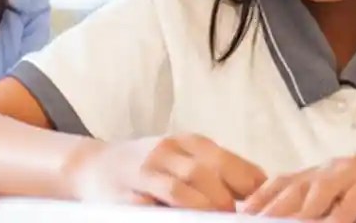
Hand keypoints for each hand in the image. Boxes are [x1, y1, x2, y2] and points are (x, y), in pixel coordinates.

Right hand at [67, 133, 266, 210]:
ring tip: (219, 222)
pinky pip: (152, 207)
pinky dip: (173, 216)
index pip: (224, 159)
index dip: (248, 182)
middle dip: (226, 199)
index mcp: (186, 141)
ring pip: (180, 190)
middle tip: (242, 220)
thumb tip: (261, 187)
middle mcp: (165, 151)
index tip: (264, 203)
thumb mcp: (180, 157)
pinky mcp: (126, 194)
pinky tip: (183, 221)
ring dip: (204, 208)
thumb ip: (214, 169)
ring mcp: (144, 171)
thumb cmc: (146, 166)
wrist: (91, 166)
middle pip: (204, 173)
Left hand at [242, 153, 355, 221]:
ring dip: (298, 212)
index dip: (261, 197)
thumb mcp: (350, 200)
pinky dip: (338, 217)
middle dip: (271, 207)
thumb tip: (303, 219)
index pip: (283, 182)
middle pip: (293, 188)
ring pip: (317, 192)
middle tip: (253, 222)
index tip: (241, 212)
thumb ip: (326, 209)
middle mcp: (331, 169)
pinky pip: (350, 202)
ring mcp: (352, 173)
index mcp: (322, 172)